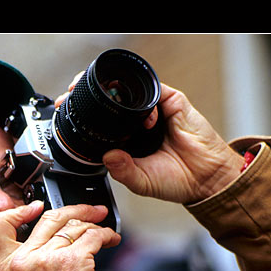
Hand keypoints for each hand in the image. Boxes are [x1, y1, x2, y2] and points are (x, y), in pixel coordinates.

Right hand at [0, 200, 120, 270]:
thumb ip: (35, 264)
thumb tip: (62, 241)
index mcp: (8, 266)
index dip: (18, 210)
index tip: (37, 208)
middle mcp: (26, 258)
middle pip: (49, 218)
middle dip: (75, 209)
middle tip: (91, 211)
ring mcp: (49, 257)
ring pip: (75, 226)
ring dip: (95, 225)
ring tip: (106, 230)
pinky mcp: (74, 260)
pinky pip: (94, 236)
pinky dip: (106, 235)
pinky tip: (111, 240)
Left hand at [56, 80, 240, 203]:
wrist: (205, 179)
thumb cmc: (176, 181)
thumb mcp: (140, 181)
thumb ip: (122, 170)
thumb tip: (107, 156)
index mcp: (127, 140)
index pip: (100, 121)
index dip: (83, 115)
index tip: (65, 111)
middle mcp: (137, 123)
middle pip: (110, 100)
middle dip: (90, 94)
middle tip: (71, 95)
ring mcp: (154, 111)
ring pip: (128, 90)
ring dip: (111, 88)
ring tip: (99, 94)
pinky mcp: (173, 103)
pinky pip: (154, 92)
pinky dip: (146, 102)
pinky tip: (146, 120)